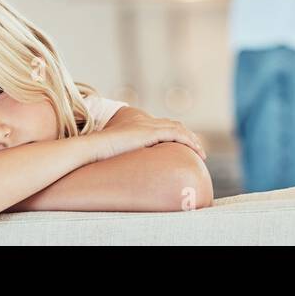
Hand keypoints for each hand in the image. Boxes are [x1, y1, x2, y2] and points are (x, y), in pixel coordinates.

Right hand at [86, 117, 205, 162]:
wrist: (93, 147)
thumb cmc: (98, 154)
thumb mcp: (115, 154)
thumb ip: (123, 157)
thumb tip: (124, 173)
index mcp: (136, 124)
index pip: (162, 125)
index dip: (175, 134)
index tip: (184, 145)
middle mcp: (144, 122)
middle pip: (174, 125)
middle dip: (188, 136)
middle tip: (198, 150)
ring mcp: (147, 126)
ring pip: (178, 128)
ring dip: (192, 140)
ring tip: (201, 153)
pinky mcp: (150, 132)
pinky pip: (176, 134)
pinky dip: (188, 141)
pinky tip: (195, 150)